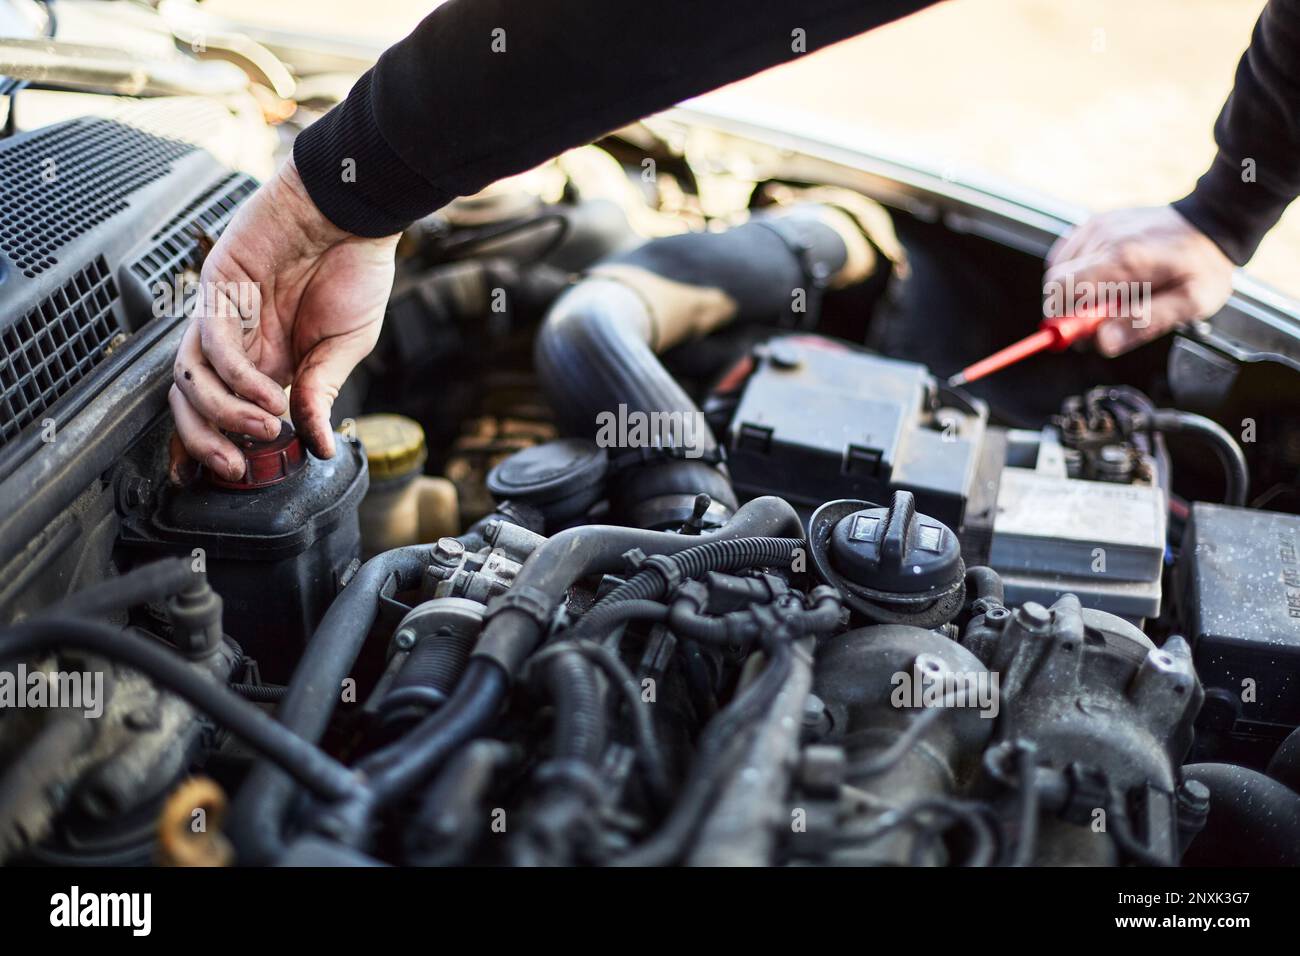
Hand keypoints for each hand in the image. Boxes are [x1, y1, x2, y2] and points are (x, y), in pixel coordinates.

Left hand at [169, 158, 399, 482]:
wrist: (355, 211)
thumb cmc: (355, 269)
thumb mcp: (348, 347)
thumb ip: (322, 394)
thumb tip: (318, 447)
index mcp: (267, 359)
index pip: (222, 411)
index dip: (215, 445)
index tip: (233, 476)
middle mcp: (238, 341)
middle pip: (191, 401)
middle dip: (206, 442)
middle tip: (237, 466)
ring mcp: (223, 314)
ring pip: (190, 377)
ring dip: (225, 413)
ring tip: (269, 426)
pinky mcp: (218, 285)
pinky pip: (213, 342)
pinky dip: (238, 376)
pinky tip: (270, 393)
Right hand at [1044, 205, 1233, 356]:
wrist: (1211, 222)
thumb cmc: (1203, 265)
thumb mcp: (1191, 303)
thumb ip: (1145, 323)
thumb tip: (1103, 342)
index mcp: (1125, 260)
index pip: (1063, 290)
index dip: (1062, 319)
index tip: (1082, 335)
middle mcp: (1104, 239)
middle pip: (1055, 282)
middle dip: (1069, 309)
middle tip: (1101, 319)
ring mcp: (1097, 228)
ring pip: (1058, 269)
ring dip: (1074, 290)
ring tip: (1109, 294)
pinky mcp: (1094, 223)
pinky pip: (1065, 254)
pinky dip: (1074, 272)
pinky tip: (1101, 277)